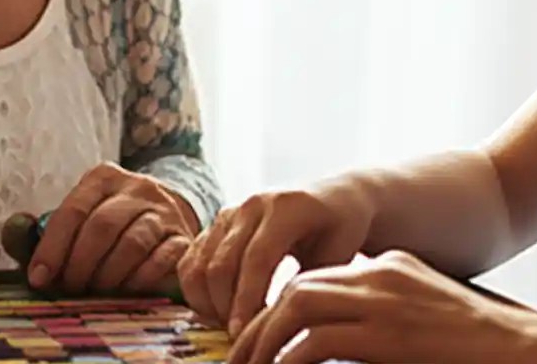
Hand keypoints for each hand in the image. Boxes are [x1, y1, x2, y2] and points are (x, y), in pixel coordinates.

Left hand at [29, 163, 198, 294]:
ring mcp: (164, 211)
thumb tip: (13, 231)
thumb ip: (44, 228)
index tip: (39, 278)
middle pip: (102, 226)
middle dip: (79, 264)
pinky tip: (126, 289)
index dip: (52, 248)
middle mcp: (137, 188)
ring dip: (108, 275)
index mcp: (104, 178)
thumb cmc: (111, 222)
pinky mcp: (184, 235)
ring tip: (96, 291)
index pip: (72, 210)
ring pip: (133, 242)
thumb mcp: (80, 214)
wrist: (169, 213)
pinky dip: (140, 279)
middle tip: (69, 289)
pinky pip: (163, 259)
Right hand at [178, 184, 374, 338]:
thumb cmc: (344, 228)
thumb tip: (282, 322)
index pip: (257, 258)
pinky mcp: (218, 223)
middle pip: (223, 263)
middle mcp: (254, 205)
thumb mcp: (339, 253)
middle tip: (238, 338)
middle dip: (225, 307)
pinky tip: (216, 312)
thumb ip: (309, 284)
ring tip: (228, 327)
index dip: (247, 298)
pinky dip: (196, 291)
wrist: (337, 197)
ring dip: (207, 302)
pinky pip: (192, 260)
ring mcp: (232, 212)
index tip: (243, 332)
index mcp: (287, 208)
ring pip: (200, 263)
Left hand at [230, 250, 536, 363]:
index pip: (317, 278)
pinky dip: (289, 360)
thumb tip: (337, 346)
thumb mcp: (426, 316)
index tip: (260, 342)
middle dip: (260, 325)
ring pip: (296, 306)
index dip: (279, 310)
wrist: (522, 349)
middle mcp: (382, 275)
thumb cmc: (477, 345)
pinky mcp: (387, 335)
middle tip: (240, 360)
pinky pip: (315, 341)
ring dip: (264, 341)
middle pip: (298, 288)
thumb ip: (386, 319)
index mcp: (391, 267)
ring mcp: (383, 302)